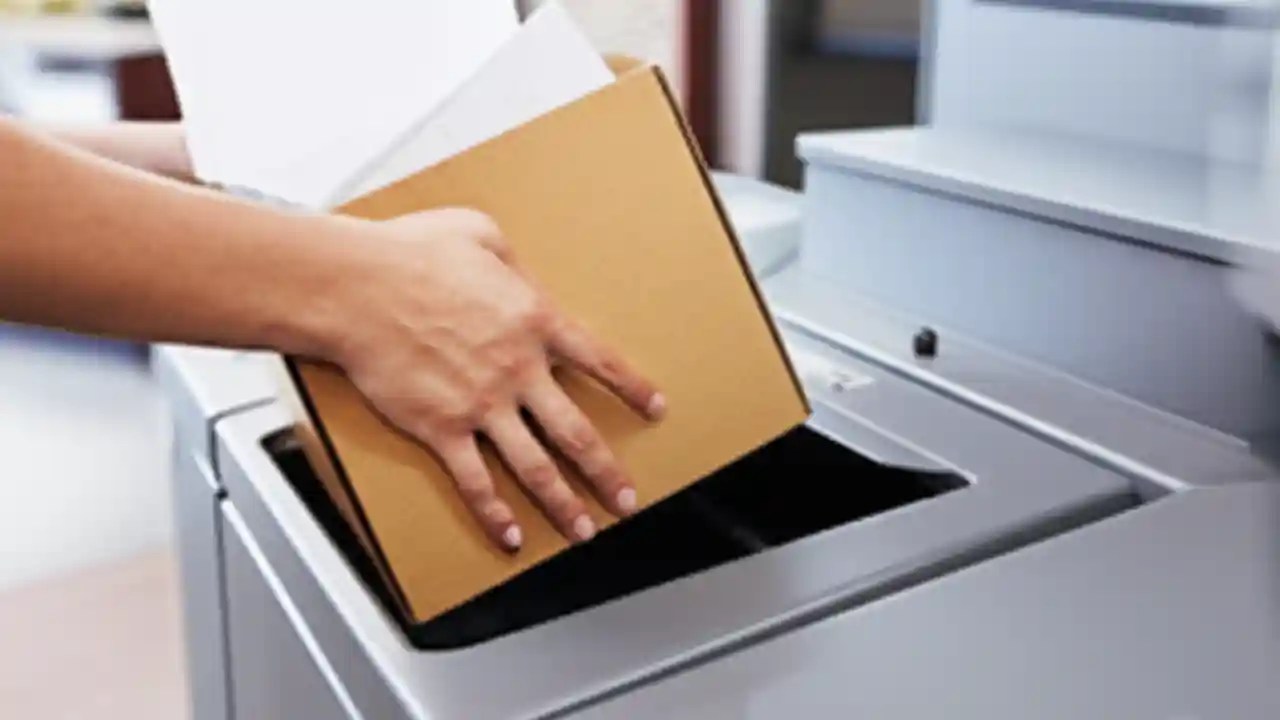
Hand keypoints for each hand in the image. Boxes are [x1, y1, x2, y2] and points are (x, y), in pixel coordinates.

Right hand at [325, 209, 664, 550]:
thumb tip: (524, 276)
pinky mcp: (442, 428)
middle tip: (627, 499)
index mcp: (534, 320)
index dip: (633, 388)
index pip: (601, 362)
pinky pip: (475, 480)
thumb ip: (514, 260)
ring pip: (536, 467)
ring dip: (564, 504)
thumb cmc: (410, 252)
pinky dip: (495, 513)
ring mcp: (482, 404)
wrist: (357, 286)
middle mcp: (517, 369)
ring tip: (584, 530)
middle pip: (576, 432)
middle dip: (607, 472)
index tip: (655, 408)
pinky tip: (511, 535)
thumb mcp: (479, 232)